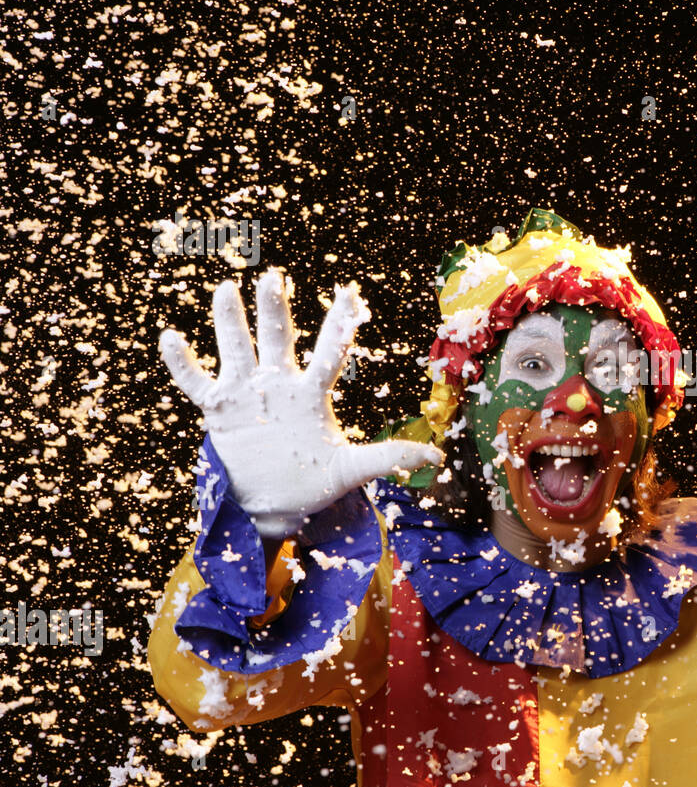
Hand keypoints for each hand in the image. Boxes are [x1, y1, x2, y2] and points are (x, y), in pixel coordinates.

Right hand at [160, 267, 442, 538]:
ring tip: (224, 289)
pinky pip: (195, 381)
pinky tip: (170, 336)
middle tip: (274, 277)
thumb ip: (389, 457)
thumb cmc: (311, 486)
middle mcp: (279, 384)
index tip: (349, 292)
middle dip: (275, 309)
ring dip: (230, 322)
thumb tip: (436, 457)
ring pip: (236, 348)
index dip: (338, 324)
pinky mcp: (218, 410)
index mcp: (313, 395)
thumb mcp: (352, 472)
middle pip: (278, 339)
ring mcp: (246, 393)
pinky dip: (181, 362)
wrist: (270, 509)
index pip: (329, 352)